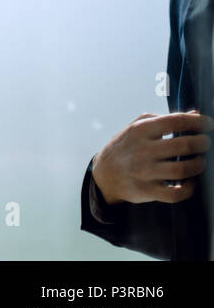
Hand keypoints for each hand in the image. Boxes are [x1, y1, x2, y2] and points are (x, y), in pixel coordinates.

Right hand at [91, 110, 212, 204]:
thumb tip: (195, 114)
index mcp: (140, 131)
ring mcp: (144, 172)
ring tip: (200, 161)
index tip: (207, 124)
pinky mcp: (147, 191)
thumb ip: (164, 120)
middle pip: (183, 145)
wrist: (104, 174)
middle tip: (206, 143)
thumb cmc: (125, 147)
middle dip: (202, 143)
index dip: (197, 122)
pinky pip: (175, 193)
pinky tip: (190, 181)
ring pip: (182, 170)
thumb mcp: (136, 127)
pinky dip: (189, 188)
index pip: (175, 121)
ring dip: (198, 165)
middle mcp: (142, 150)